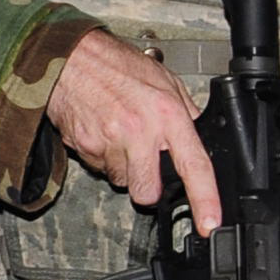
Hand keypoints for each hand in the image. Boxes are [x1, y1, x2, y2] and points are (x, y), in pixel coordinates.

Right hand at [44, 31, 222, 232]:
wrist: (70, 56)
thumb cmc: (118, 65)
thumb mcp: (165, 81)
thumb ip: (185, 113)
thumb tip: (199, 135)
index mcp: (167, 115)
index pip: (194, 165)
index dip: (204, 199)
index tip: (209, 223)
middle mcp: (140, 131)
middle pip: (146, 192)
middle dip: (146, 186)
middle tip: (144, 162)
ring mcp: (109, 141)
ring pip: (120, 180)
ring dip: (122, 166)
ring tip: (120, 134)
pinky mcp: (83, 146)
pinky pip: (98, 167)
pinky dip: (101, 156)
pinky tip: (102, 130)